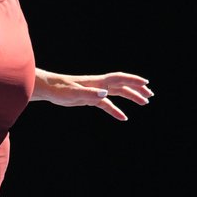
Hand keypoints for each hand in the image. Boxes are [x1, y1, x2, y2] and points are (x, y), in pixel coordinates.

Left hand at [33, 69, 152, 120]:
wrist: (47, 89)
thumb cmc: (58, 89)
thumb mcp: (73, 93)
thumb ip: (89, 94)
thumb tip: (106, 94)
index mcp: (98, 82)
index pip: (119, 79)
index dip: (133, 80)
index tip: (146, 84)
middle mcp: (99, 85)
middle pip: (122, 85)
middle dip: (137, 89)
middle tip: (150, 96)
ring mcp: (95, 91)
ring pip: (118, 93)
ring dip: (131, 97)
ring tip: (144, 102)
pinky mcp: (90, 98)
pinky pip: (107, 104)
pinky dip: (116, 110)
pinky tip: (123, 117)